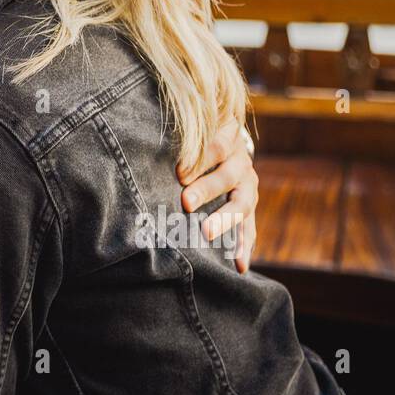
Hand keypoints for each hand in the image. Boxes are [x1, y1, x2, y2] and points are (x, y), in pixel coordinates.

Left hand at [176, 116, 257, 272]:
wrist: (226, 142)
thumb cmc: (198, 137)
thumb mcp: (195, 129)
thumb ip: (180, 138)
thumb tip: (146, 145)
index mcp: (228, 138)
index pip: (217, 146)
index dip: (199, 158)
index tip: (180, 173)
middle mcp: (241, 163)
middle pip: (226, 177)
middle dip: (206, 189)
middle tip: (186, 202)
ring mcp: (248, 186)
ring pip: (241, 204)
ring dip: (224, 220)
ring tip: (209, 233)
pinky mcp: (248, 206)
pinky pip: (249, 227)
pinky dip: (244, 246)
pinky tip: (239, 265)